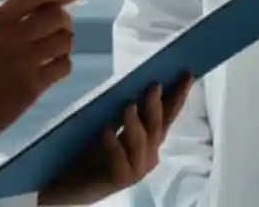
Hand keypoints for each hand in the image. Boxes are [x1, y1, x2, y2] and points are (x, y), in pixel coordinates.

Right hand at [0, 0, 77, 148]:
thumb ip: (10, 21)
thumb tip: (44, 11)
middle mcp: (13, 35)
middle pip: (56, 15)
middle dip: (64, 21)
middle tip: (59, 30)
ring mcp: (24, 60)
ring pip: (64, 40)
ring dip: (65, 43)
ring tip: (56, 50)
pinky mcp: (32, 85)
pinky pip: (63, 66)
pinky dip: (63, 64)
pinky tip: (54, 69)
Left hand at [37, 73, 194, 205]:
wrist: (71, 184)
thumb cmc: (92, 153)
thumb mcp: (111, 125)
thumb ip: (126, 112)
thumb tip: (137, 86)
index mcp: (149, 142)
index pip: (168, 116)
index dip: (178, 96)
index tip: (187, 74)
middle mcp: (148, 155)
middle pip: (158, 128)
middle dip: (157, 106)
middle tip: (153, 85)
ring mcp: (137, 169)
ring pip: (142, 142)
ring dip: (135, 123)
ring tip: (128, 105)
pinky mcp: (120, 179)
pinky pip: (119, 158)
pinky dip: (113, 142)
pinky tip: (105, 130)